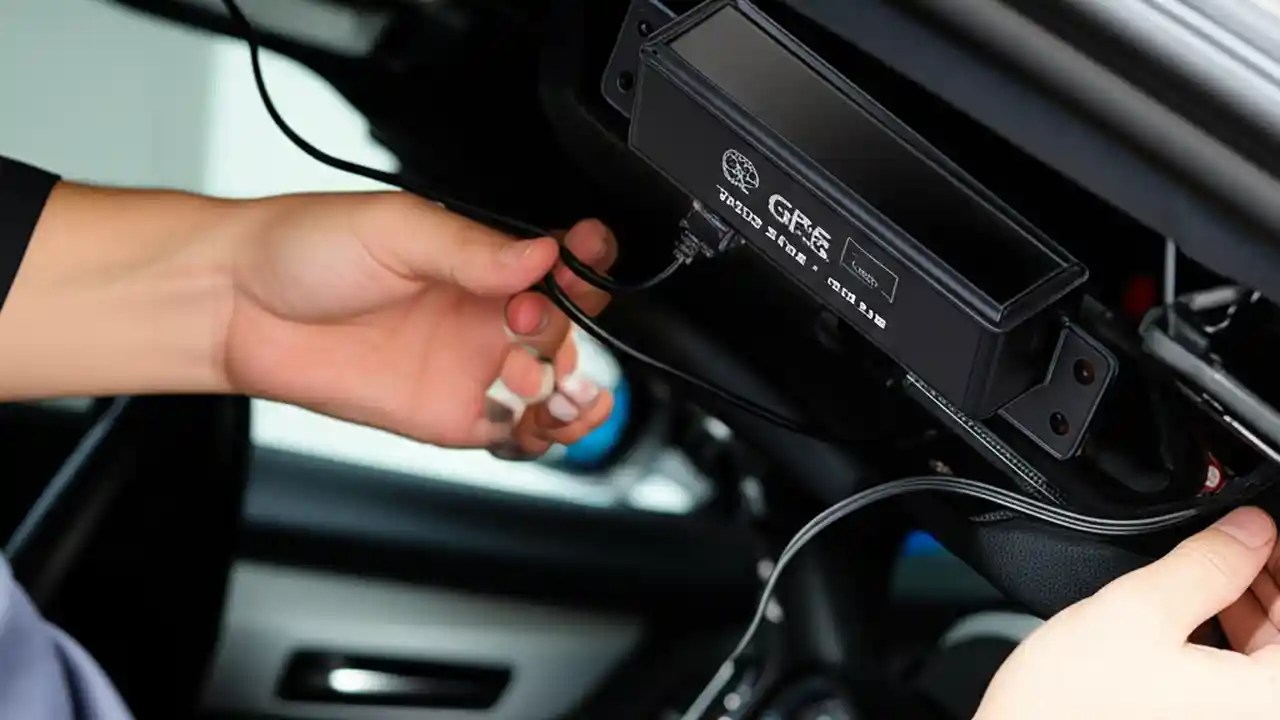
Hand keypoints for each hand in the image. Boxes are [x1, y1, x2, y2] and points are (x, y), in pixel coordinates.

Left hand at [223, 192, 616, 454]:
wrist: (236, 308)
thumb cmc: (303, 249)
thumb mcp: (395, 229)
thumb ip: (473, 250)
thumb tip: (540, 254)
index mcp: (480, 260)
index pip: (559, 265)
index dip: (585, 267)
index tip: (583, 267)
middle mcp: (482, 313)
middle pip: (566, 333)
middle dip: (563, 336)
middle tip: (524, 330)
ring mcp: (469, 367)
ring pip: (551, 390)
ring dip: (570, 396)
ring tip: (548, 394)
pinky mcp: (448, 416)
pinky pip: (513, 435)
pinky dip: (540, 438)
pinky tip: (538, 428)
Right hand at [976, 507, 1279, 718]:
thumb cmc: (1070, 712)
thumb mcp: (1137, 613)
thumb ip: (1206, 563)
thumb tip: (1251, 530)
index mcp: (1270, 701)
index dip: (1279, 559)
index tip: (1260, 529)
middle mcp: (1262, 718)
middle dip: (1268, 581)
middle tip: (1239, 537)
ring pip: (1269, 662)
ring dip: (1253, 611)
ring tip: (1215, 569)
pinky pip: (1243, 688)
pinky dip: (1233, 646)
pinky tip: (1200, 616)